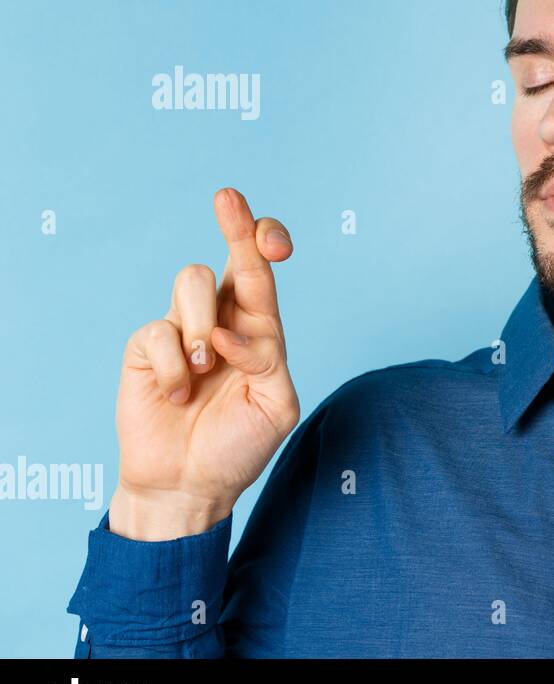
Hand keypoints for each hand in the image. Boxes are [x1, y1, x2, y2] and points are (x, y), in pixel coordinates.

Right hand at [110, 188, 300, 539]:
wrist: (190, 485)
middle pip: (228, 257)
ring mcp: (182, 329)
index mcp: (259, 329)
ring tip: (204, 368)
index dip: (267, 245)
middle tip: (228, 198)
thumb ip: (267, 362)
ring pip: (191, 280)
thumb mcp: (276, 406)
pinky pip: (159, 331)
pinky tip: (178, 395)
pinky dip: (175, 367)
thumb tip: (228, 333)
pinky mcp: (146, 347)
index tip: (274, 236)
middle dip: (235, 224)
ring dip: (202, 322)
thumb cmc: (239, 445)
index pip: (264, 275)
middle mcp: (221, 320)